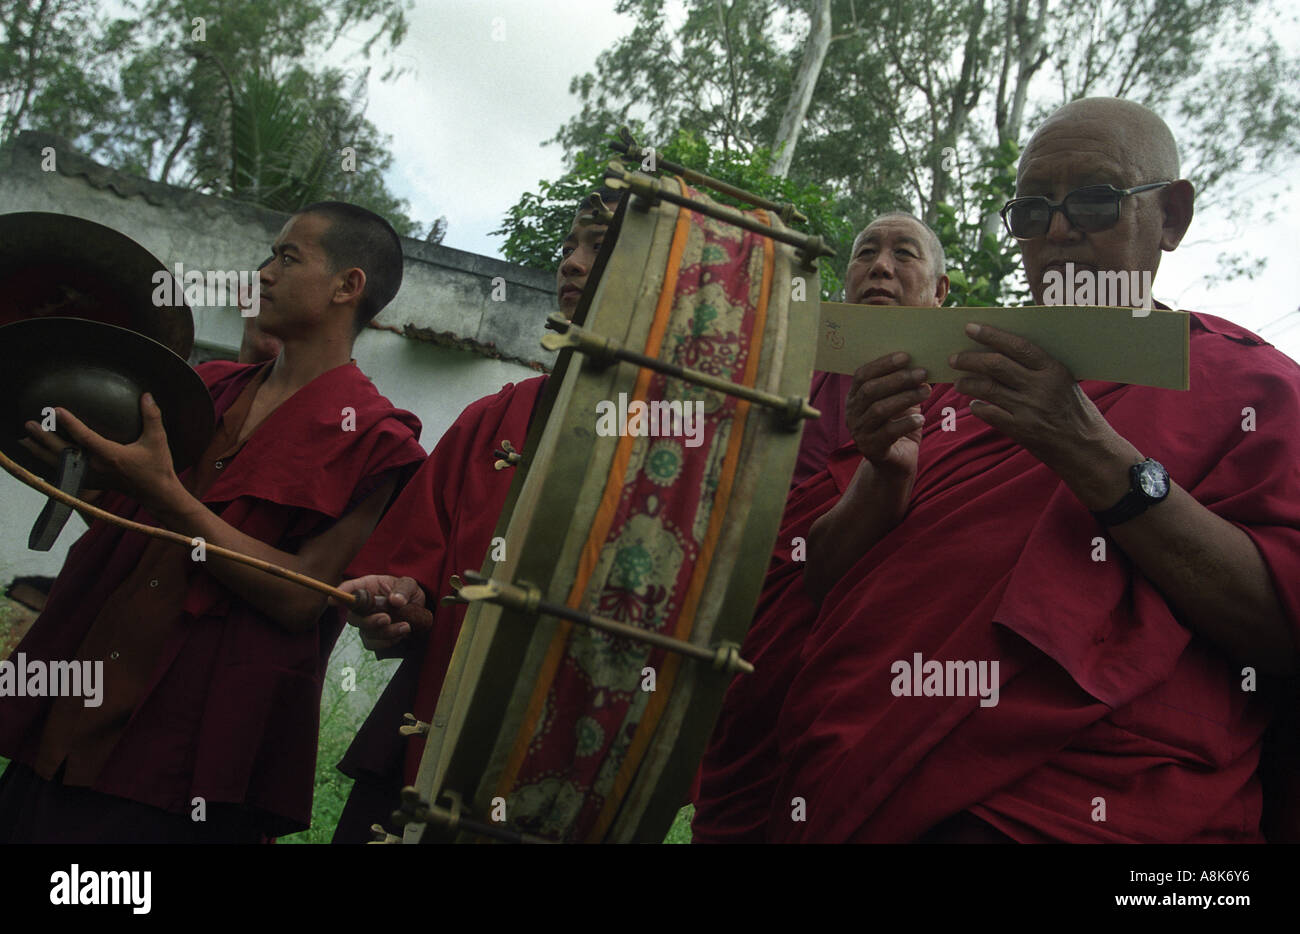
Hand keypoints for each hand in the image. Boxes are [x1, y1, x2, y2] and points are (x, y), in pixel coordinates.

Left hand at [26, 393, 179, 509]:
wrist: (157, 494)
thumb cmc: (158, 467)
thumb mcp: (158, 440)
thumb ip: (152, 417)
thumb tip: (147, 395)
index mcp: (111, 455)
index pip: (84, 437)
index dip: (69, 423)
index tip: (56, 410)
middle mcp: (97, 466)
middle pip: (64, 451)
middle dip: (44, 437)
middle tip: (29, 424)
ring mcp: (92, 475)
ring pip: (59, 464)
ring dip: (40, 452)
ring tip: (24, 441)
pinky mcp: (92, 481)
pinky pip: (65, 472)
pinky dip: (50, 464)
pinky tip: (41, 458)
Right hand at [336, 575, 430, 650]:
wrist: (417, 611)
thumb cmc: (408, 593)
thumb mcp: (409, 585)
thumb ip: (403, 590)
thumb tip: (395, 601)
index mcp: (367, 587)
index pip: (348, 589)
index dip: (339, 594)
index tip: (333, 600)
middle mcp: (362, 607)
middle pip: (353, 617)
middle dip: (368, 621)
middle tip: (386, 618)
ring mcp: (365, 623)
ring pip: (365, 632)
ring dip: (385, 633)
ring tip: (405, 626)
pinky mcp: (373, 637)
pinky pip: (372, 644)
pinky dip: (386, 642)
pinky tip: (401, 635)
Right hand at [845, 352, 930, 476]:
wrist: (896, 463)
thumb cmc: (898, 426)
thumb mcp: (898, 402)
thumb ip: (902, 386)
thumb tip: (920, 364)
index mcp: (854, 398)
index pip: (862, 375)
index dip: (883, 364)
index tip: (906, 356)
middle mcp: (852, 414)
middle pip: (870, 391)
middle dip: (898, 379)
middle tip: (922, 373)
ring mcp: (859, 432)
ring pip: (879, 410)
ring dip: (905, 398)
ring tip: (927, 391)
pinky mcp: (871, 449)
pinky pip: (888, 433)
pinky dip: (907, 423)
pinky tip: (921, 419)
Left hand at [949, 323, 1121, 480]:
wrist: (1086, 448)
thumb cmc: (1075, 411)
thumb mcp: (1065, 382)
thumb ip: (1039, 367)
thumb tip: (1003, 350)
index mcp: (1054, 370)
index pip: (1017, 346)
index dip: (991, 335)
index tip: (970, 328)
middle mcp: (1040, 387)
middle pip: (996, 365)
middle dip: (970, 359)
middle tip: (954, 358)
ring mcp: (1029, 409)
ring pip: (987, 388)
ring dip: (967, 383)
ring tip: (958, 382)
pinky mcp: (1021, 430)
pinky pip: (989, 413)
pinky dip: (977, 407)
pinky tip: (974, 404)